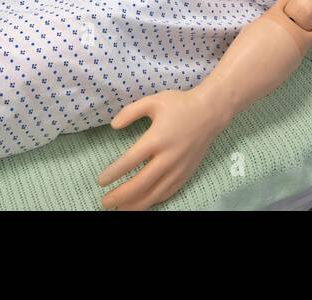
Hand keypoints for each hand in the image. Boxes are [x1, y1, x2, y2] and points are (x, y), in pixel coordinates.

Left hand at [98, 89, 226, 209]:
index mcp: (157, 138)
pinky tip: (142, 204)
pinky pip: (168, 192)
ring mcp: (178, 168)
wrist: (210, 113)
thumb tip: (113, 125)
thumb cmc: (180, 105)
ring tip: (120, 210)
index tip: (101, 180)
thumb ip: (130, 112)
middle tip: (105, 201)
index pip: (131, 160)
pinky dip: (154, 201)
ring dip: (136, 204)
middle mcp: (168, 157)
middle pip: (141, 183)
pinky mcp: (186, 173)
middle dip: (121, 195)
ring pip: (155, 193)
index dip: (114, 173)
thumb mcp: (153, 101)